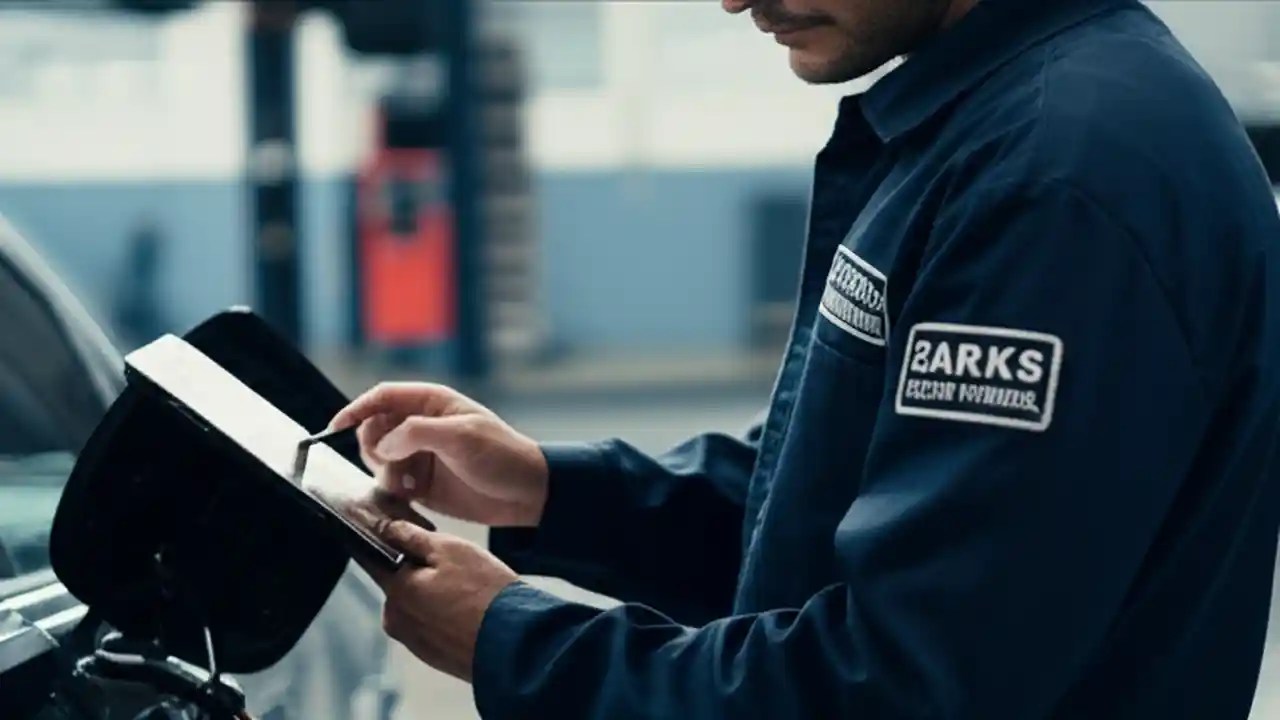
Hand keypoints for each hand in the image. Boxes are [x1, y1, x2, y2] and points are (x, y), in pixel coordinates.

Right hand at [329, 382, 548, 526]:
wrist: (527, 493)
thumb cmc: (502, 455)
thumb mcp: (461, 437)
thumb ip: (417, 434)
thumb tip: (383, 445)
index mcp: (432, 403)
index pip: (383, 397)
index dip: (357, 408)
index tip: (335, 427)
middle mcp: (421, 426)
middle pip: (373, 428)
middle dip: (374, 447)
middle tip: (391, 464)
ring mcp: (420, 455)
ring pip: (378, 459)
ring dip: (385, 472)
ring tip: (411, 484)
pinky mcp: (421, 483)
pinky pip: (390, 483)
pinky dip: (393, 490)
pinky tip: (414, 495)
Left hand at [373, 521, 518, 681]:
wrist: (514, 643)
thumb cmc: (483, 591)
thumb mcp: (450, 550)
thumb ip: (412, 537)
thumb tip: (387, 528)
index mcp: (395, 590)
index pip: (373, 559)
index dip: (384, 542)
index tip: (398, 533)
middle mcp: (396, 619)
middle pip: (399, 584)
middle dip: (418, 572)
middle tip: (453, 566)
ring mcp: (413, 642)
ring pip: (416, 606)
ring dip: (432, 596)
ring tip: (467, 591)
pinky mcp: (433, 656)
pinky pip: (432, 627)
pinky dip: (444, 617)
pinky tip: (469, 611)